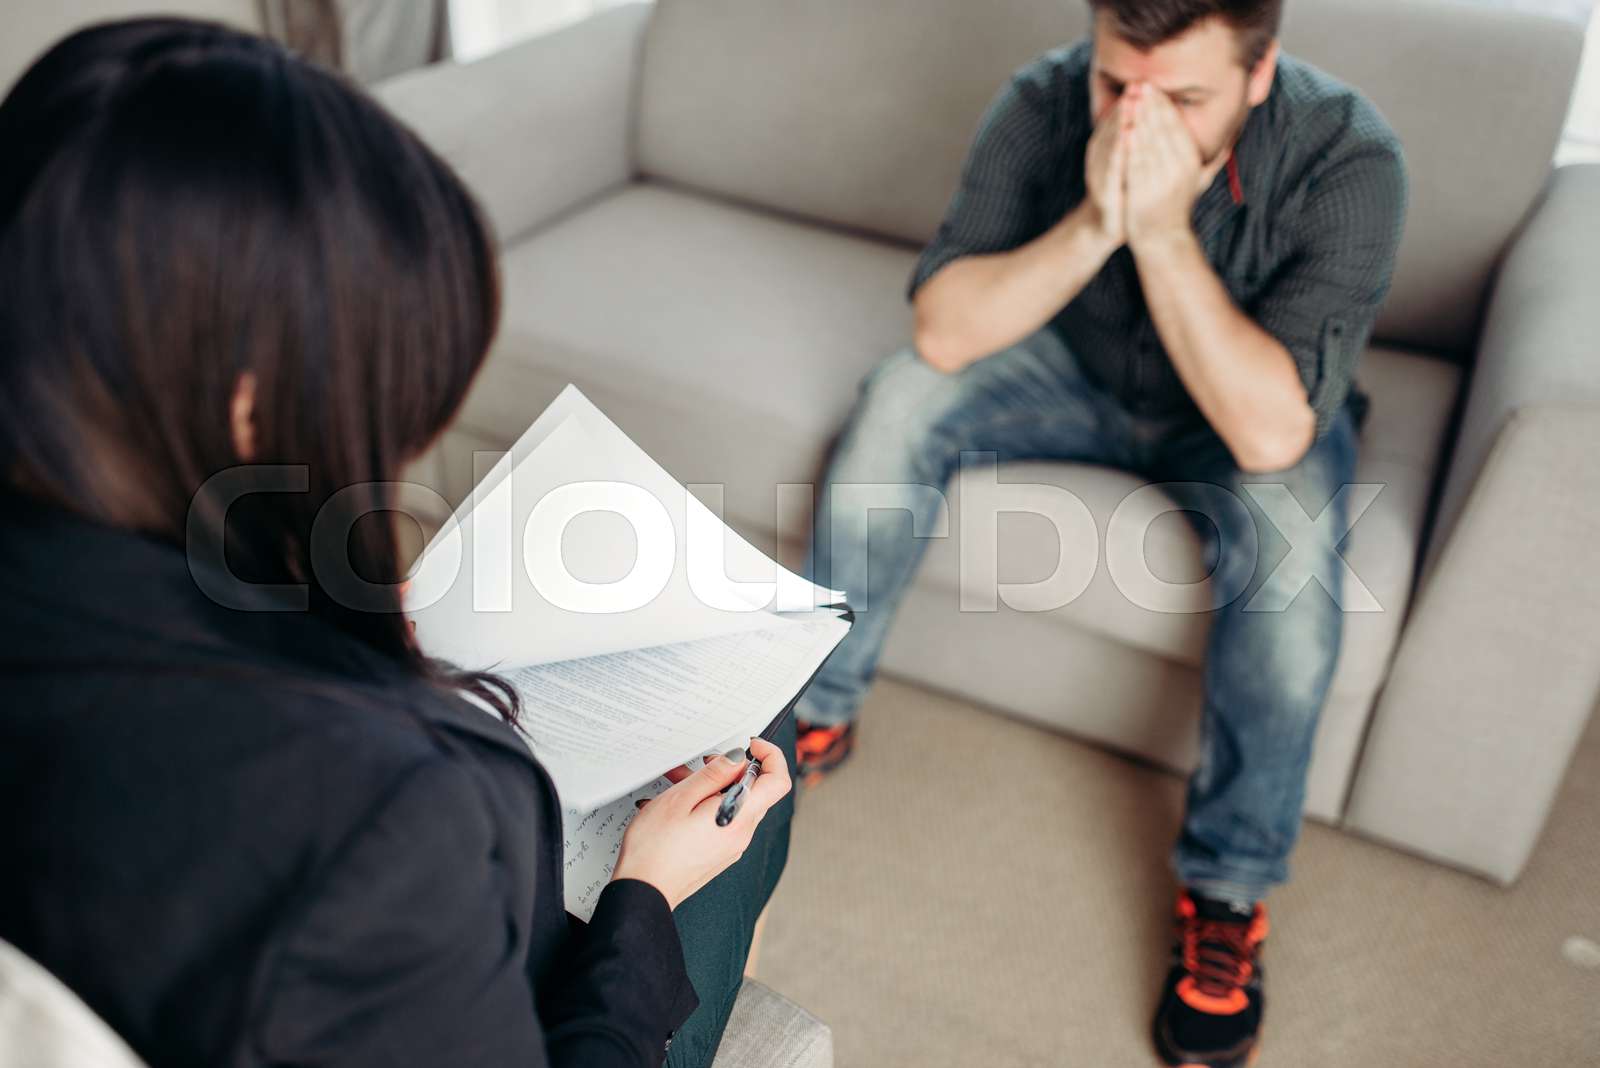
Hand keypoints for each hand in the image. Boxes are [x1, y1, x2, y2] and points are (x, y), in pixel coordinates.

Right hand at [611, 737, 792, 909]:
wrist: (643, 890)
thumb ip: (714, 775)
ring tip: (679, 780)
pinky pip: (723, 819)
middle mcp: (741, 834)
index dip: (771, 756)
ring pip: (734, 803)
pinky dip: (706, 804)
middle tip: (705, 761)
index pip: (778, 781)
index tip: (751, 745)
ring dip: (712, 786)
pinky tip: (678, 803)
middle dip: (731, 770)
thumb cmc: (656, 848)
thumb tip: (737, 758)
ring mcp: (731, 845)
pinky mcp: (719, 852)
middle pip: (754, 791)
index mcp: (739, 818)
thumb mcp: (681, 799)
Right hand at [1083, 97, 1130, 248]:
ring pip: (1111, 142)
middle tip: (1137, 85)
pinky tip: (1126, 137)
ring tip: (1130, 103)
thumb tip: (1164, 118)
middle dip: (1127, 104)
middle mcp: (1101, 156)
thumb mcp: (1133, 163)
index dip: (1132, 100)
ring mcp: (1100, 172)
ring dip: (1120, 122)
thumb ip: (1144, 140)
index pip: (1120, 118)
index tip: (1145, 82)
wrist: (1105, 226)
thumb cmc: (1125, 193)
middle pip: (1114, 125)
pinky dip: (1118, 151)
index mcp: (1110, 147)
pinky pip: (1111, 167)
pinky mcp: (1103, 189)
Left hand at [1124, 84, 1205, 253]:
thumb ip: (1213, 155)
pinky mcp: (1145, 194)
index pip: (1176, 125)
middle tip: (1139, 82)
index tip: (1152, 84)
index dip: (1163, 104)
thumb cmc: (1175, 204)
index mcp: (1191, 162)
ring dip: (1139, 119)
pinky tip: (1124, 129)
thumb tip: (1234, 131)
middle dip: (1150, 105)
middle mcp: (1180, 170)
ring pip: (1149, 144)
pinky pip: (1137, 165)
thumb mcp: (1198, 178)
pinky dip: (1131, 146)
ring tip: (1129, 98)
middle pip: (1163, 130)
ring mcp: (1162, 182)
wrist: (1161, 239)